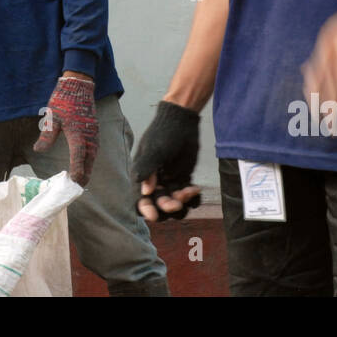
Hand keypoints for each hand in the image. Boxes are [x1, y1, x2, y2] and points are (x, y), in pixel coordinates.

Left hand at [33, 74, 97, 185]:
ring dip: (88, 167)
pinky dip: (90, 158)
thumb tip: (38, 149)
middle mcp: (89, 135)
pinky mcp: (94, 129)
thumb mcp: (52, 118)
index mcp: (78, 133)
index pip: (79, 156)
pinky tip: (86, 162)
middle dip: (84, 174)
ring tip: (82, 179)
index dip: (77, 170)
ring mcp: (93, 132)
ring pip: (93, 155)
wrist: (78, 85)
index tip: (74, 182)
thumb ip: (47, 135)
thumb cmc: (64, 100)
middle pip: (89, 160)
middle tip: (77, 187)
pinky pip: (94, 148)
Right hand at [132, 100, 201, 222]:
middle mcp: (156, 183)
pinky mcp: (184, 179)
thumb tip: (144, 191)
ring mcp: (171, 182)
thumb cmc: (163, 133)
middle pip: (159, 206)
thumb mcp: (154, 150)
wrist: (181, 120)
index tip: (154, 215)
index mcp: (143, 177)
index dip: (146, 210)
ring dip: (182, 203)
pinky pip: (188, 197)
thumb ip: (147, 169)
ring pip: (175, 204)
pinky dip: (193, 198)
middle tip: (177, 201)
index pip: (141, 200)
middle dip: (167, 207)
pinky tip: (196, 189)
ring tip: (189, 190)